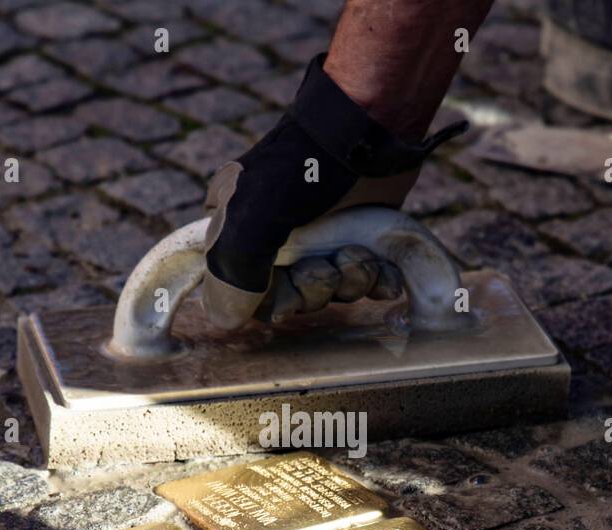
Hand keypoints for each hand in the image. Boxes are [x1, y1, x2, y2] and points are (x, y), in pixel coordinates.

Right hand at [201, 54, 464, 328]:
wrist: (368, 129)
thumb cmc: (303, 170)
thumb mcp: (252, 218)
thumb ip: (233, 270)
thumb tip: (226, 318)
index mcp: (240, 232)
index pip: (248, 294)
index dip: (275, 300)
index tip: (292, 286)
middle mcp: (278, 238)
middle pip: (296, 297)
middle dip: (318, 288)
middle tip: (330, 264)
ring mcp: (323, 237)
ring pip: (335, 290)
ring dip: (351, 282)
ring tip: (359, 255)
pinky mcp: (361, 235)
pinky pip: (368, 280)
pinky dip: (379, 282)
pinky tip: (386, 273)